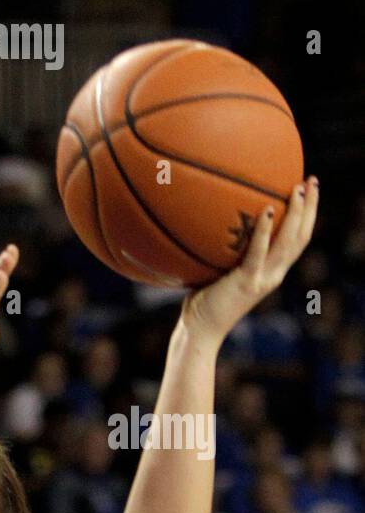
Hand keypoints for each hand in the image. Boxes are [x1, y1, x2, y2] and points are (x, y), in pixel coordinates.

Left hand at [180, 178, 318, 348]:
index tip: (308, 191)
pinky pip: (259, 252)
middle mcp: (273, 275)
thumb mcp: (219, 273)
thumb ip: (226, 253)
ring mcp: (263, 279)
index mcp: (271, 272)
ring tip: (299, 188)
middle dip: (311, 207)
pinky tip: (268, 209)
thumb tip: (214, 224)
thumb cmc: (202, 303)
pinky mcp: (247, 283)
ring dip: (298, 212)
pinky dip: (265, 230)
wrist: (199, 333)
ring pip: (290, 241)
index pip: (297, 240)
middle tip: (312, 180)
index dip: (307, 215)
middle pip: (302, 236)